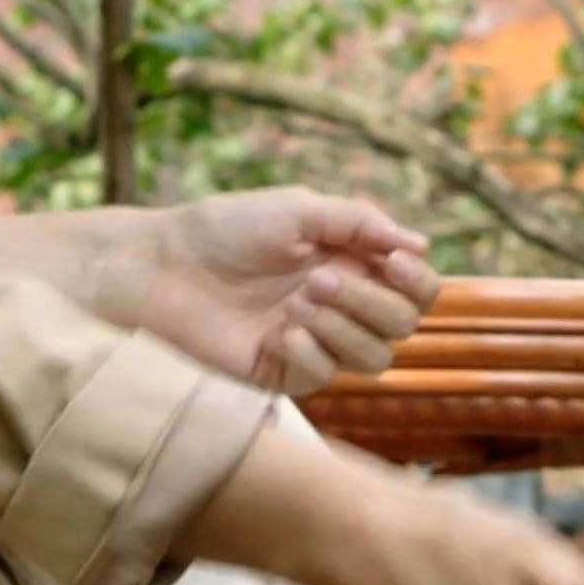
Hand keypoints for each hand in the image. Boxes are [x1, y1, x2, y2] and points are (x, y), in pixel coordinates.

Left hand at [128, 190, 441, 394]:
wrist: (164, 268)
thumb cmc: (225, 230)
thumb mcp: (299, 209)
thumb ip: (360, 222)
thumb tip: (420, 244)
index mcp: (352, 264)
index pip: (415, 289)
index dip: (417, 280)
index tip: (392, 262)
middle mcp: (342, 307)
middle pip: (403, 325)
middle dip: (371, 302)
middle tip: (319, 279)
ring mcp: (316, 343)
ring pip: (375, 359)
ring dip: (346, 328)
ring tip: (299, 303)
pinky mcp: (285, 374)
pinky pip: (325, 376)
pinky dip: (312, 352)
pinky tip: (280, 333)